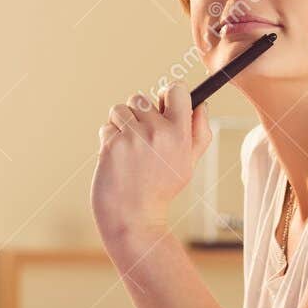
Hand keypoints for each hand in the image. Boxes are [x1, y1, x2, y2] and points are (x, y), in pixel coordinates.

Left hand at [91, 83, 211, 246]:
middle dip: (138, 114)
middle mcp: (158, 132)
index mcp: (180, 134)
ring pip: (120, 109)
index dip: (167, 94)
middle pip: (141, 97)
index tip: (162, 105)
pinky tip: (116, 160)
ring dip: (120, 125)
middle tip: (142, 139)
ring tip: (128, 150)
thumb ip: (199, 133)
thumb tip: (201, 104)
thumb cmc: (160, 190)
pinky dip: (108, 140)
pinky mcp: (112, 144)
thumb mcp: (188, 163)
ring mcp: (133, 137)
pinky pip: (106, 127)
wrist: (134, 218)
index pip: (176, 89)